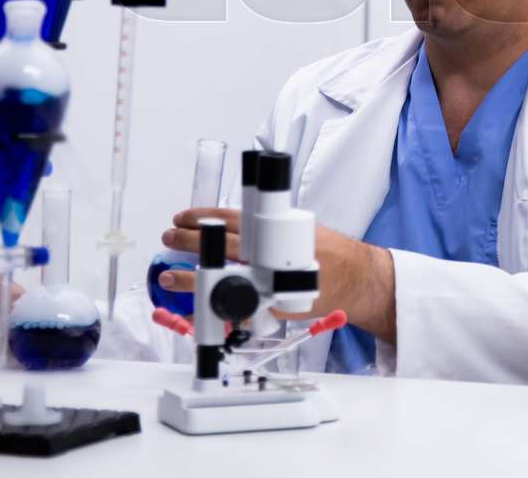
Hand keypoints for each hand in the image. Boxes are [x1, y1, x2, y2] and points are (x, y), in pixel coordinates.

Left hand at [159, 208, 394, 337]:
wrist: (359, 279)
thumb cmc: (331, 253)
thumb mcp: (302, 229)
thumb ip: (271, 229)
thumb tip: (236, 227)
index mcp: (279, 229)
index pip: (235, 217)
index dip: (204, 217)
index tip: (182, 217)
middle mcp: (275, 252)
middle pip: (224, 243)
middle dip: (191, 241)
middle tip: (169, 239)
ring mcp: (273, 279)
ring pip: (224, 276)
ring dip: (193, 277)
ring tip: (169, 277)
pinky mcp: (275, 304)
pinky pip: (239, 309)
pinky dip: (216, 310)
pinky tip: (197, 309)